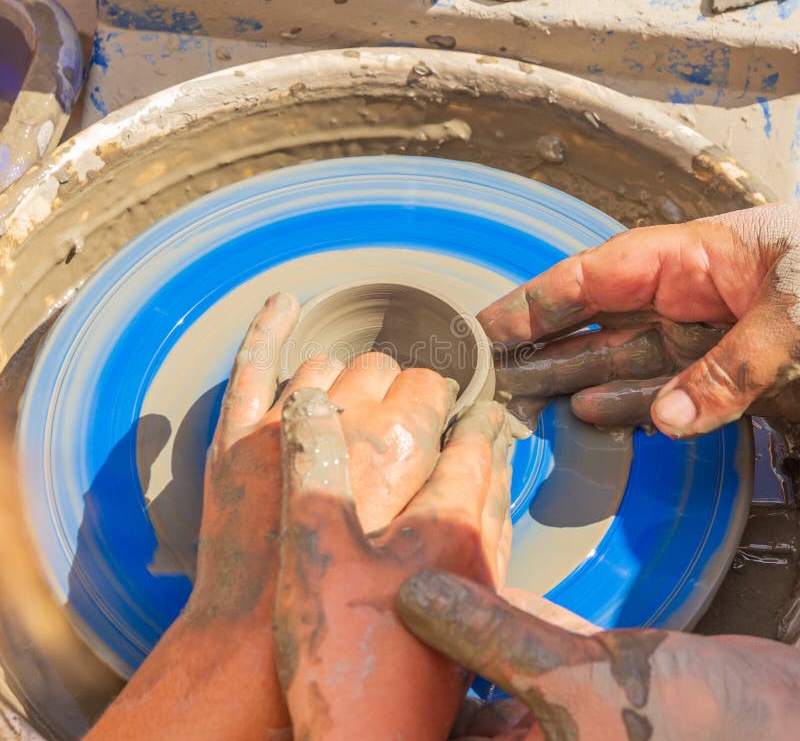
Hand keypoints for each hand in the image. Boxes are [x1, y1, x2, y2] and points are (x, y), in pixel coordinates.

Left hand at [87, 297, 459, 738]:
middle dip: (394, 388)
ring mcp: (282, 423)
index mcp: (400, 449)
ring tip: (350, 409)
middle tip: (394, 422)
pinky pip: (253, 362)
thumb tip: (491, 448)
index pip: (430, 389)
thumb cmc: (347, 611)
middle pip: (381, 369)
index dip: (436, 402)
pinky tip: (285, 302)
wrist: (252, 648)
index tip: (438, 414)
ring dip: (343, 379)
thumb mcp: (435, 558)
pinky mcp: (238, 434)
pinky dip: (266, 327)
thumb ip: (474, 495)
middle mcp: (342, 424)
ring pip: (326, 364)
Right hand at [274, 389, 514, 740]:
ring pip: (495, 520)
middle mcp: (477, 554)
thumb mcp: (315, 544)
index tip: (475, 395)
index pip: (473, 450)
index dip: (472, 417)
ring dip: (489, 485)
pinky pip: (489, 556)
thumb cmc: (342, 649)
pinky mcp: (468, 627)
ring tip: (480, 466)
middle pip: (492, 482)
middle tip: (482, 421)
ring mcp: (478, 592)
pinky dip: (483, 526)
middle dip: (487, 445)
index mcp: (449, 524)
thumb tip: (308, 402)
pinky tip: (466, 538)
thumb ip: (314, 465)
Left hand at [397, 571, 799, 739]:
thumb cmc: (700, 733)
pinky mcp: (592, 697)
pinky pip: (539, 661)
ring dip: (467, 644)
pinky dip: (517, 625)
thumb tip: (411, 594)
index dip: (392, 728)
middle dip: (424, 681)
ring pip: (497, 688)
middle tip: (372, 629)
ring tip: (418, 594)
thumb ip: (493, 637)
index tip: (345, 691)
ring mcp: (568, 732)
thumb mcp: (580, 685)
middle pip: (461, 725)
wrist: (794, 723)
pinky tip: (489, 584)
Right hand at [479, 203, 799, 437]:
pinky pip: (662, 389)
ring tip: (525, 402)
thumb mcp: (796, 308)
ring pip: (615, 358)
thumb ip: (732, 366)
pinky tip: (590, 413)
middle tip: (491, 375)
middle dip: (538, 346)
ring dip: (570, 380)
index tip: (486, 326)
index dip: (532, 302)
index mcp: (684, 257)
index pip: (588, 278)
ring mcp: (695, 335)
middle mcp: (678, 295)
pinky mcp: (718, 369)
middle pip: (589, 322)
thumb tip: (669, 421)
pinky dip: (628, 404)